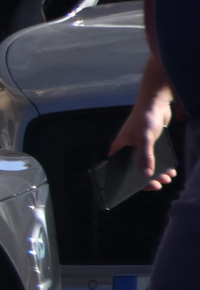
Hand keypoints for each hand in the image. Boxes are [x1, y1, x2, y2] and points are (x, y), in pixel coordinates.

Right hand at [111, 54, 179, 188]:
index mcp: (120, 148)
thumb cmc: (145, 118)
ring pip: (146, 164)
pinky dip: (162, 165)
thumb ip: (145, 156)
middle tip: (160, 184)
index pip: (119, 169)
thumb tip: (147, 175)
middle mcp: (128, 149)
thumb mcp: (145, 139)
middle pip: (134, 169)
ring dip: (158, 173)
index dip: (128, 181)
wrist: (156, 102)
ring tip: (168, 178)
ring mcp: (139, 146)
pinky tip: (170, 170)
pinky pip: (155, 158)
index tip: (142, 187)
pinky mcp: (150, 143)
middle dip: (148, 178)